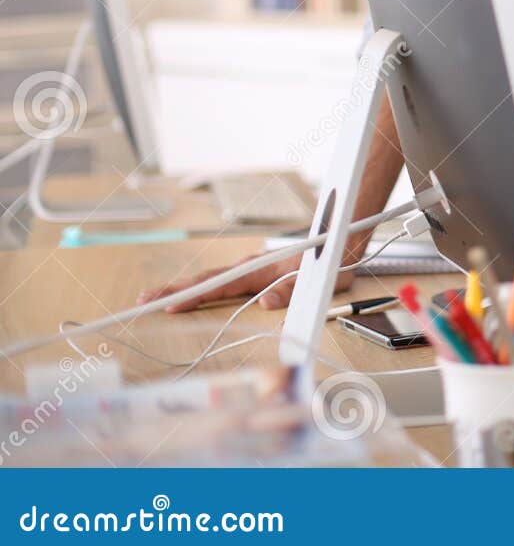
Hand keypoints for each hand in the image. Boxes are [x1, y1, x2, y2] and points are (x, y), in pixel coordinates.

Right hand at [135, 250, 354, 312]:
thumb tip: (266, 304)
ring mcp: (250, 269)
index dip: (194, 295)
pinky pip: (222, 281)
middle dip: (174, 291)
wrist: (339, 241)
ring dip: (183, 289)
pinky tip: (187, 295)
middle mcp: (250, 267)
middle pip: (206, 280)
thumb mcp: (316, 282)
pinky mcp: (254, 273)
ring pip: (211, 279)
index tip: (169, 304)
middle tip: (143, 300)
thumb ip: (291, 291)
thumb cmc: (328, 263)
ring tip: (155, 298)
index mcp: (260, 270)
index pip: (220, 285)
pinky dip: (200, 288)